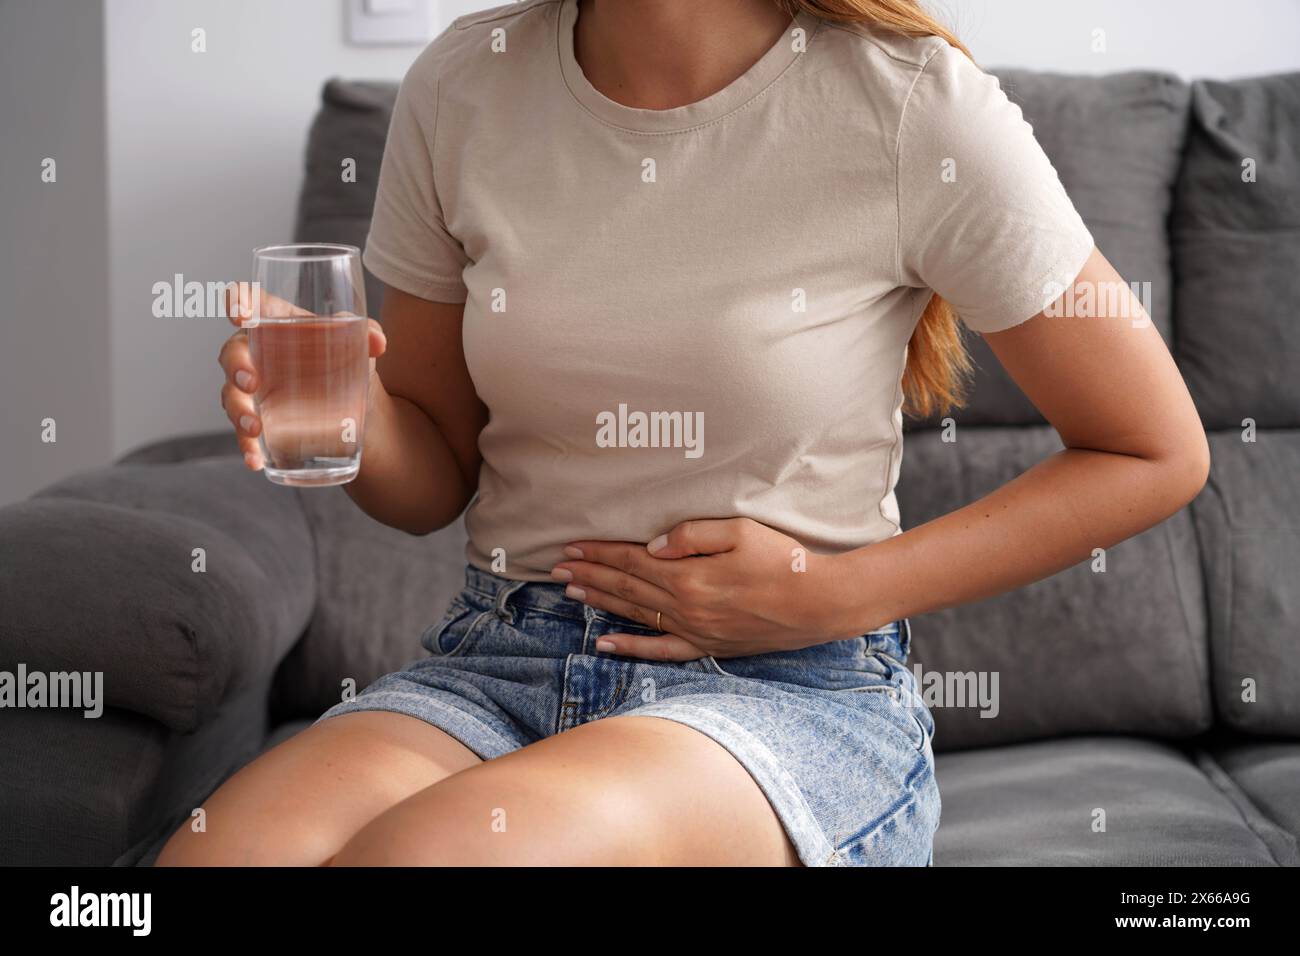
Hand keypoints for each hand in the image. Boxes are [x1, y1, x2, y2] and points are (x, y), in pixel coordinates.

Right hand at [218, 282, 386, 469]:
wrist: (362, 410)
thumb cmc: (352, 361)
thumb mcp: (362, 345)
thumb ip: (368, 335)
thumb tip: (377, 343)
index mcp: (279, 322)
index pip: (251, 302)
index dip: (238, 301)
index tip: (239, 314)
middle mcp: (259, 352)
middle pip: (233, 351)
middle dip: (235, 366)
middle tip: (250, 382)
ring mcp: (255, 389)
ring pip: (231, 395)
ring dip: (238, 411)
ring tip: (255, 428)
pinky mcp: (259, 420)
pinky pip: (243, 432)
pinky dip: (246, 446)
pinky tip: (255, 460)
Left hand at [550, 518, 864, 661]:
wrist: (820, 603)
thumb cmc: (785, 559)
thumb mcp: (740, 530)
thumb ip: (691, 535)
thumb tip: (650, 545)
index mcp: (690, 574)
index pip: (632, 560)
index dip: (599, 553)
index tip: (570, 547)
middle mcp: (685, 606)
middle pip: (626, 587)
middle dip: (589, 575)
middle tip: (556, 568)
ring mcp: (694, 630)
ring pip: (635, 614)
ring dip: (600, 603)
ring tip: (570, 593)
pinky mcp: (708, 646)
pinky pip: (660, 650)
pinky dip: (630, 647)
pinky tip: (604, 643)